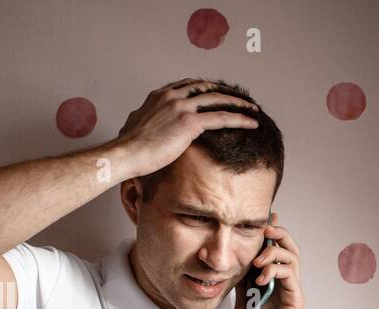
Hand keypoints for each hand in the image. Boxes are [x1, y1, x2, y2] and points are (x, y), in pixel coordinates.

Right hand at [113, 80, 259, 178]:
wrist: (125, 154)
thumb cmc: (128, 147)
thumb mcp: (134, 125)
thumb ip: (143, 119)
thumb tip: (138, 123)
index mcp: (159, 95)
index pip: (189, 85)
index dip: (206, 88)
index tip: (218, 93)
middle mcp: (172, 96)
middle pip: (206, 88)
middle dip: (226, 92)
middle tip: (240, 98)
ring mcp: (181, 107)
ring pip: (218, 100)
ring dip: (238, 103)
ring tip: (253, 109)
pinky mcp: (189, 123)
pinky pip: (222, 118)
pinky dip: (240, 119)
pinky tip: (252, 123)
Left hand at [232, 212, 303, 308]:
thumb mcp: (241, 300)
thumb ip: (242, 281)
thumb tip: (233, 263)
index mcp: (274, 280)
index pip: (276, 249)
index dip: (272, 232)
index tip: (263, 218)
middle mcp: (286, 281)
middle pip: (289, 247)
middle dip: (278, 233)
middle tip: (265, 228)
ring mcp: (292, 289)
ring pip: (292, 257)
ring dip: (274, 252)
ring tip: (258, 260)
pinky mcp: (296, 298)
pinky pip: (290, 275)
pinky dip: (275, 270)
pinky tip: (261, 278)